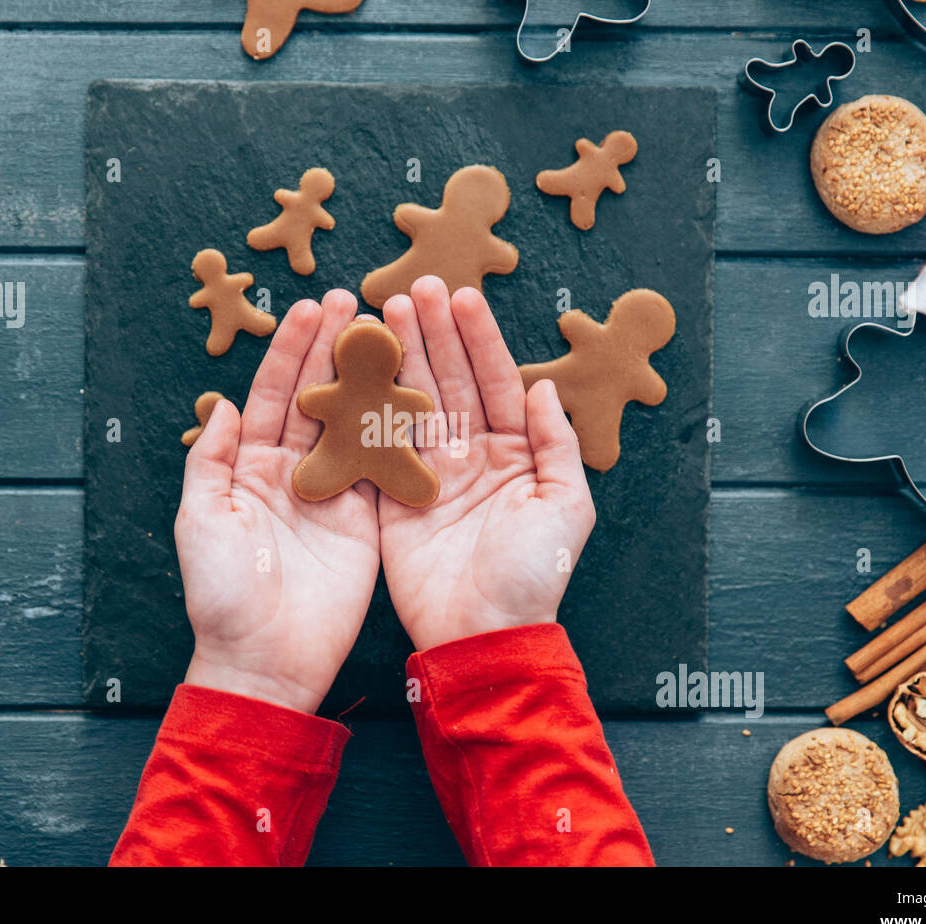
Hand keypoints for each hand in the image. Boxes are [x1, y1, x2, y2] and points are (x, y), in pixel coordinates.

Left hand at [175, 290, 379, 713]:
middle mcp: (292, 473)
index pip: (272, 397)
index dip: (291, 353)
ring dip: (367, 379)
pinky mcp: (366, 521)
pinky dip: (394, 430)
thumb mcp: (201, 521)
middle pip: (316, 399)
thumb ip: (211, 461)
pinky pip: (382, 467)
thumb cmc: (222, 595)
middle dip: (331, 350)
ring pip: (352, 424)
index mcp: (249, 469)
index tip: (309, 308)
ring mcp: (332, 495)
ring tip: (384, 331)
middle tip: (352, 301)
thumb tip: (221, 405)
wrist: (266, 659)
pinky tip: (409, 390)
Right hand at [379, 276, 595, 652]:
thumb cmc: (532, 576)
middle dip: (434, 334)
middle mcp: (472, 457)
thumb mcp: (565, 506)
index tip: (462, 297)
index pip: (495, 383)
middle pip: (450, 382)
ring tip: (385, 312)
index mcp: (515, 455)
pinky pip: (381, 445)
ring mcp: (430, 475)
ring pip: (414, 403)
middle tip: (414, 287)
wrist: (482, 634)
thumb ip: (556, 445)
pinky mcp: (394, 498)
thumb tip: (545, 389)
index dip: (479, 340)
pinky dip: (370, 408)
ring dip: (401, 358)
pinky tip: (360, 371)